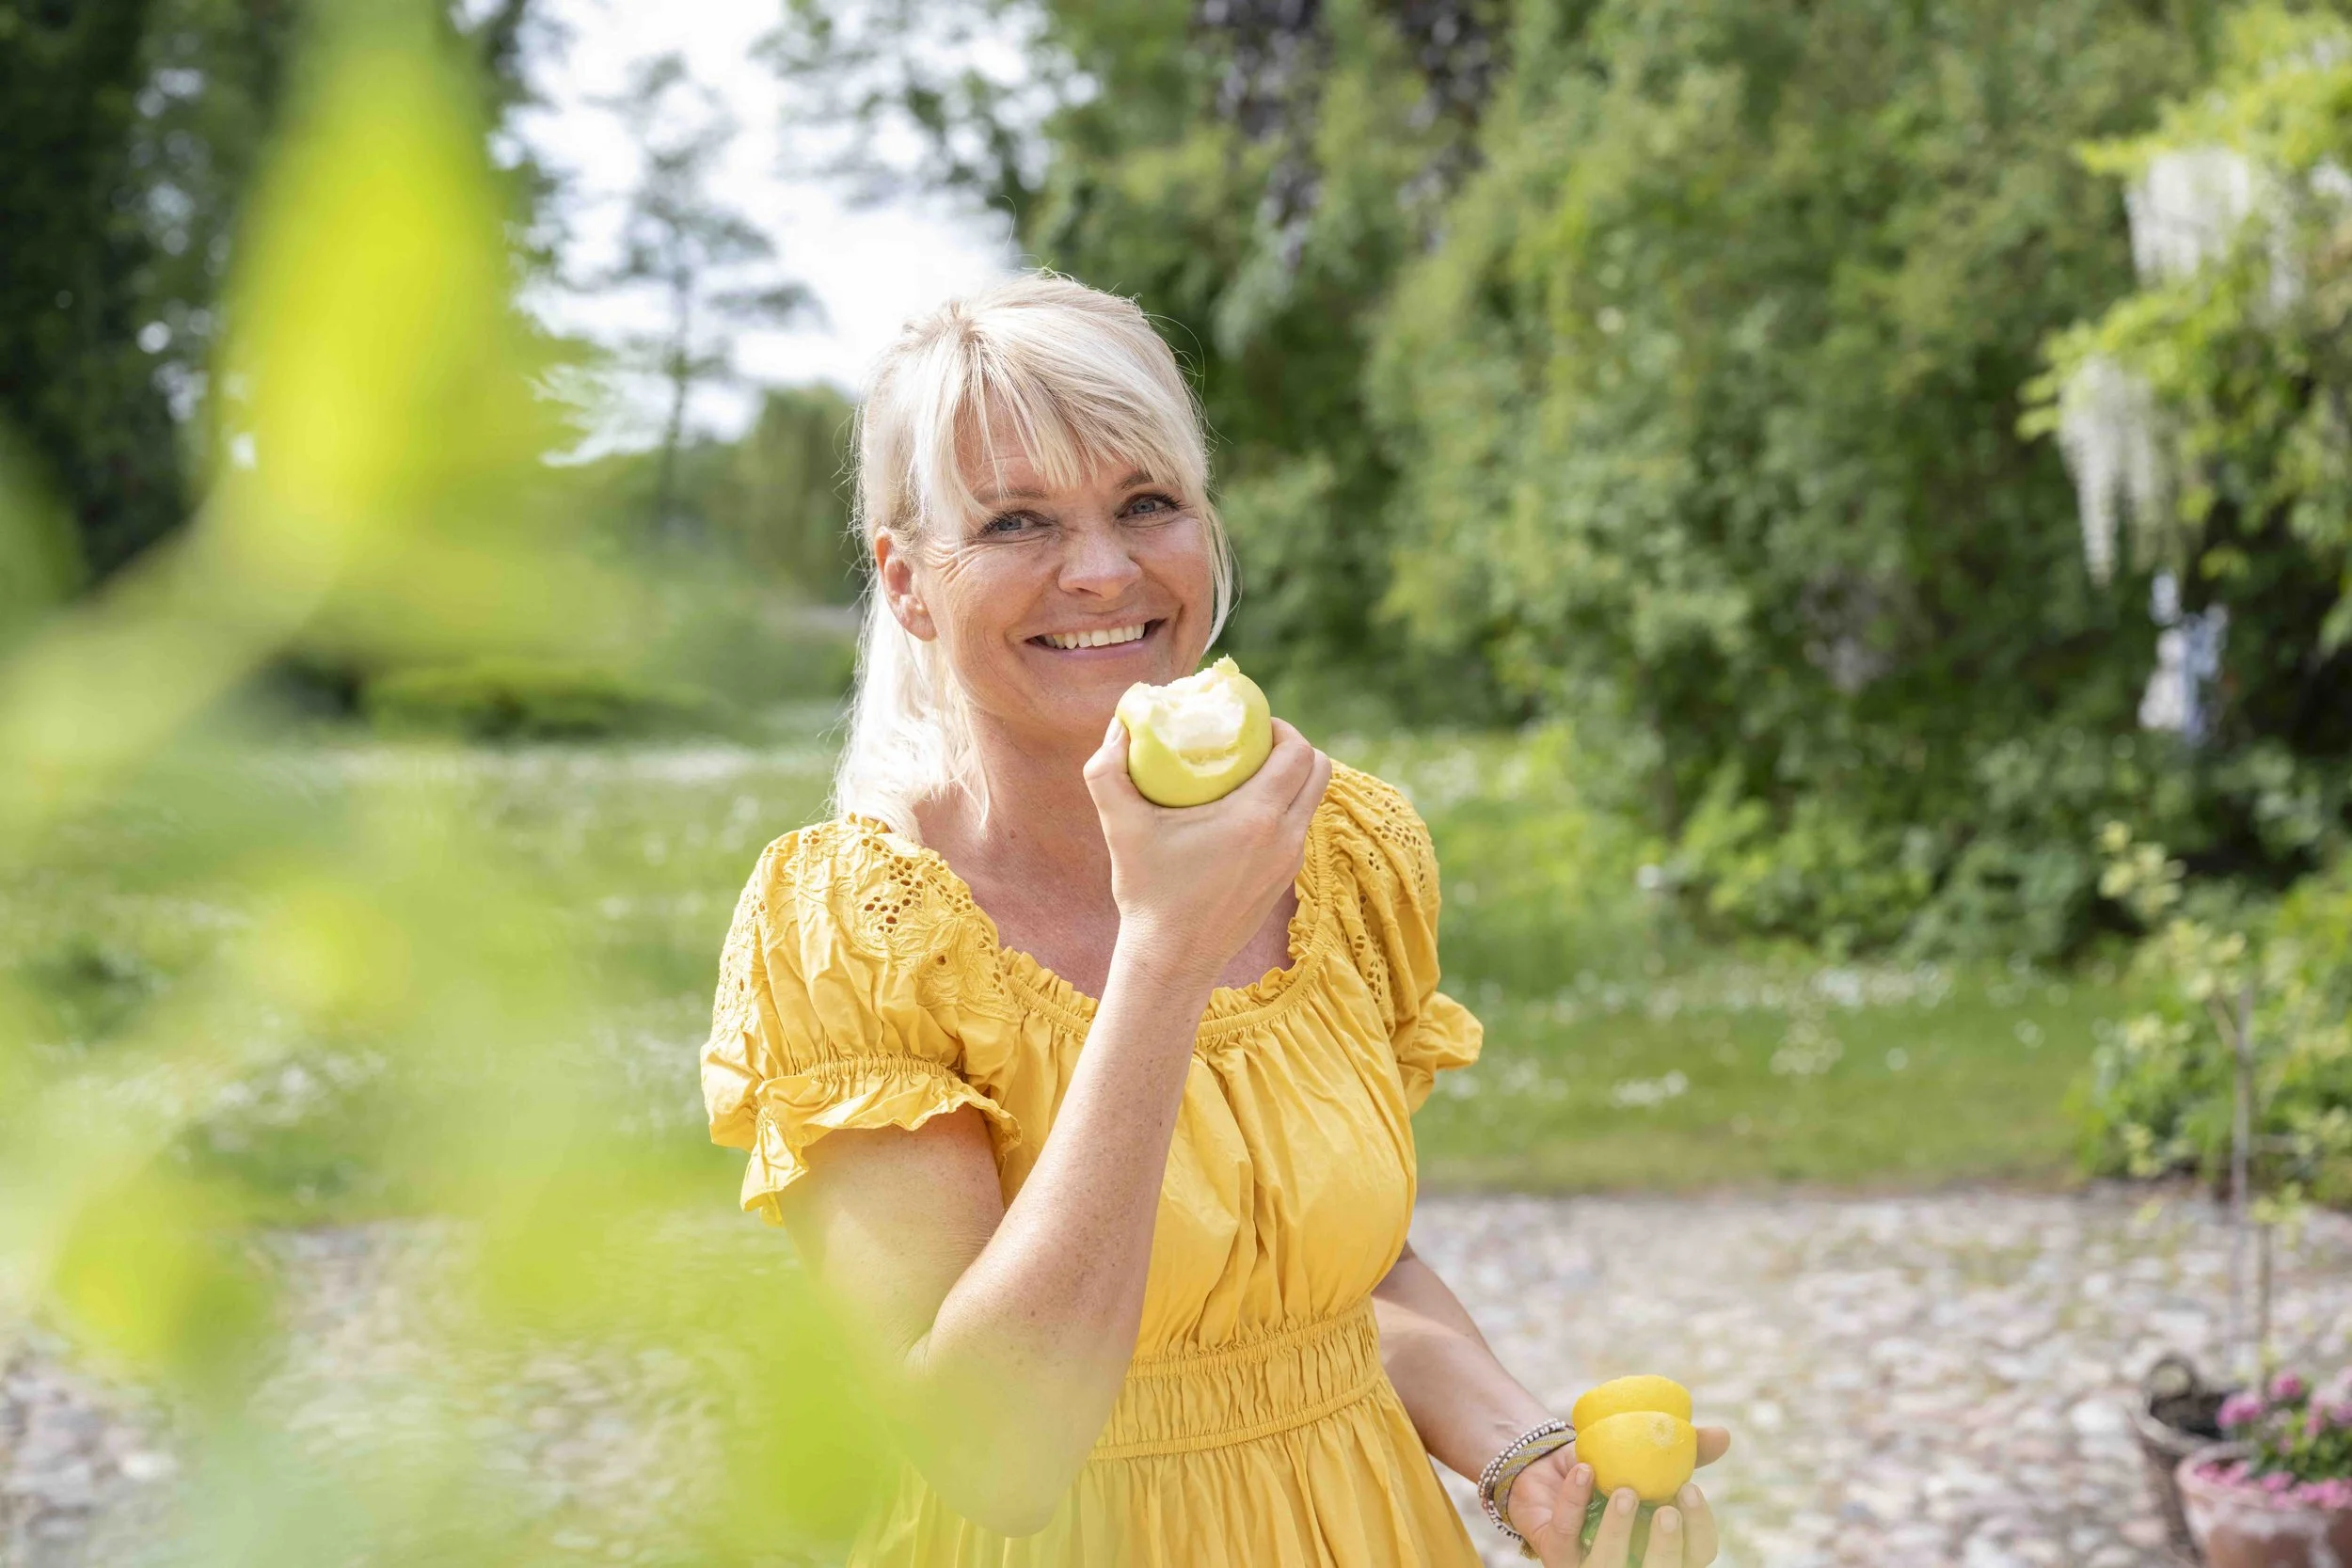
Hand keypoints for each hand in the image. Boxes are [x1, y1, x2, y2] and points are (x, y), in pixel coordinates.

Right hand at [1083, 715, 1330, 989]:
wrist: (1172, 959)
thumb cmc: (1148, 892)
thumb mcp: (1120, 827)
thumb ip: (1108, 771)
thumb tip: (1119, 724)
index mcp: (1256, 818)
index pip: (1297, 753)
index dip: (1281, 727)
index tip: (1250, 722)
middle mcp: (1285, 838)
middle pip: (1318, 771)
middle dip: (1293, 747)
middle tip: (1254, 742)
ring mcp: (1290, 861)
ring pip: (1313, 800)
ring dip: (1292, 777)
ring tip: (1250, 771)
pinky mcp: (1285, 879)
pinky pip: (1299, 826)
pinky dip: (1284, 807)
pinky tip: (1246, 809)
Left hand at [1507, 1427, 1729, 1567]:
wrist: (1548, 1469)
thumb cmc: (1606, 1475)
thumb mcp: (1645, 1460)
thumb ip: (1684, 1453)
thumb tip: (1722, 1434)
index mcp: (1662, 1544)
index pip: (1697, 1554)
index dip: (1699, 1531)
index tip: (1690, 1491)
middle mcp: (1632, 1562)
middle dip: (1665, 1546)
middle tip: (1665, 1511)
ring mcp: (1592, 1564)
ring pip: (1609, 1565)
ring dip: (1618, 1529)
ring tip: (1624, 1491)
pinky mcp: (1556, 1553)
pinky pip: (1566, 1534)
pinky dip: (1575, 1501)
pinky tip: (1583, 1471)